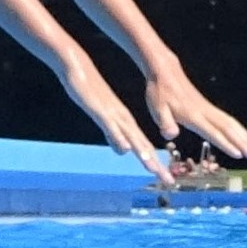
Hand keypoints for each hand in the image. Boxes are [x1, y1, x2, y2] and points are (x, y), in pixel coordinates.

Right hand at [60, 55, 171, 183]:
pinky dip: (119, 137)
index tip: (166, 178)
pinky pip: (111, 126)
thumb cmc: (89, 91)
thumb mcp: (102, 116)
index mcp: (125, 121)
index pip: (144, 146)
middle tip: (168, 181)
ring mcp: (112, 114)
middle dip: (155, 164)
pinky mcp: (100, 110)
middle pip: (142, 145)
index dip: (155, 163)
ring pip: (130, 136)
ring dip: (142, 152)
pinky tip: (125, 148)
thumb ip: (113, 134)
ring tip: (154, 169)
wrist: (78, 66)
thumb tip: (123, 151)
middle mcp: (123, 119)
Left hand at [145, 66, 246, 161]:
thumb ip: (164, 123)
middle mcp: (204, 112)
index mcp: (192, 116)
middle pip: (227, 128)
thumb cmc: (159, 92)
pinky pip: (227, 119)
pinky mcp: (207, 107)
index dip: (225, 144)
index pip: (212, 132)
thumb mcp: (156, 109)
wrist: (165, 72)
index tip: (238, 154)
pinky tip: (245, 136)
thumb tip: (171, 135)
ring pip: (230, 123)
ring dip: (243, 137)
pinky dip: (239, 128)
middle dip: (242, 142)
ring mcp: (207, 109)